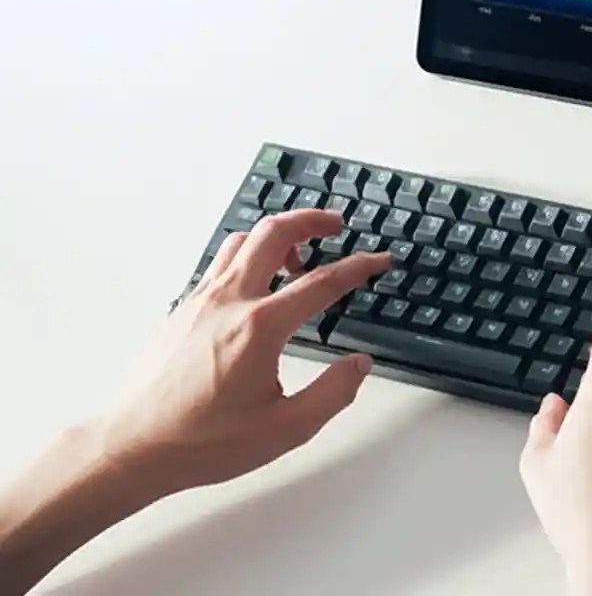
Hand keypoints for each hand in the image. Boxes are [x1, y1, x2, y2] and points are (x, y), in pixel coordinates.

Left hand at [99, 209, 390, 499]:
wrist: (135, 447)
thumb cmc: (205, 442)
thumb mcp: (287, 429)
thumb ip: (333, 393)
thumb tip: (359, 365)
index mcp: (260, 328)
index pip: (322, 282)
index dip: (359, 266)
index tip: (380, 260)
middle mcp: (229, 302)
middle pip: (274, 234)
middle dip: (311, 220)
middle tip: (336, 224)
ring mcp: (200, 301)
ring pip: (242, 241)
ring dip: (276, 236)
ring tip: (300, 255)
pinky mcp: (183, 310)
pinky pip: (220, 263)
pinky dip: (248, 256)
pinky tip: (259, 282)